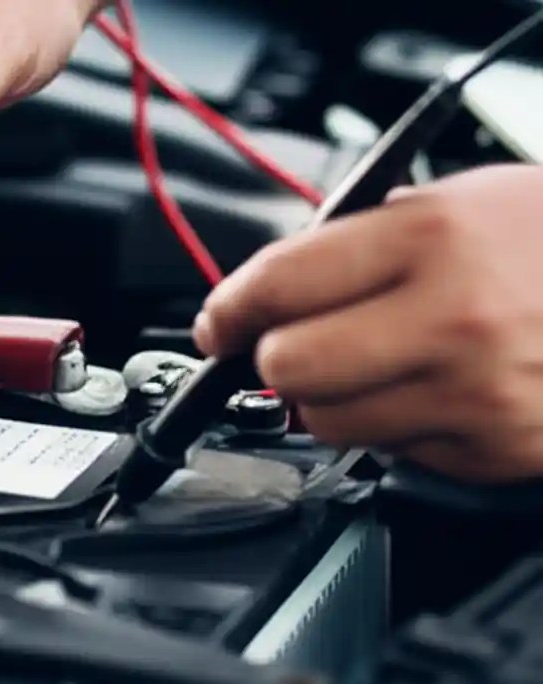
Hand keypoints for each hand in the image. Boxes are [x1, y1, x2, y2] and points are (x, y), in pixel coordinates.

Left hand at [193, 164, 542, 482]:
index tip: (218, 321)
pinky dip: (396, 425)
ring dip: (328, 397)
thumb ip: (363, 240)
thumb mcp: (463, 200)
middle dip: (273, 356)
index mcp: (432, 239)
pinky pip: (394, 452)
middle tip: (288, 343)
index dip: (229, 307)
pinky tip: (436, 388)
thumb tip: (274, 289)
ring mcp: (476, 394)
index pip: (278, 284)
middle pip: (286, 366)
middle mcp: (451, 320)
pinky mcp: (496, 450)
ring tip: (373, 362)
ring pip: (328, 422)